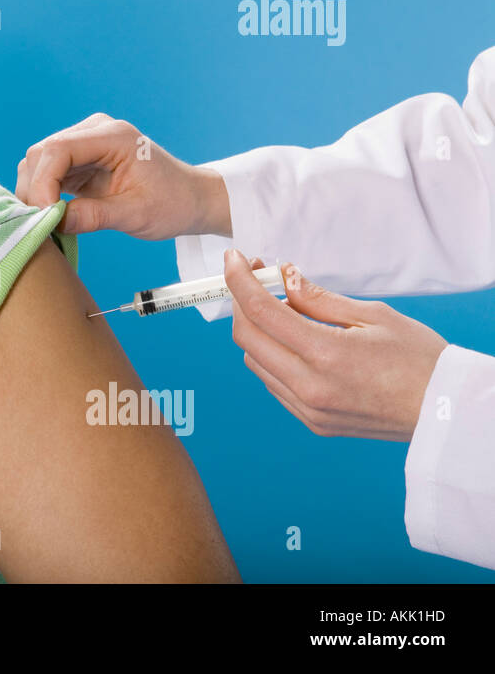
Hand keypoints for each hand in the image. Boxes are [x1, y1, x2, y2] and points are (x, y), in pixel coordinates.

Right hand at [15, 113, 230, 237]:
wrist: (190, 198)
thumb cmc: (172, 203)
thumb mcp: (135, 214)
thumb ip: (93, 216)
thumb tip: (51, 223)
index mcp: (113, 136)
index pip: (58, 149)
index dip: (43, 182)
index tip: (44, 214)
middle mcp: (94, 131)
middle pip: (41, 153)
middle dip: (35, 189)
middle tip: (41, 224)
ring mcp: (85, 143)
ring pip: (38, 162)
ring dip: (35, 191)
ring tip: (45, 221)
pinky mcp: (79, 159)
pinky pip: (48, 171)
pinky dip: (42, 192)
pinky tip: (50, 213)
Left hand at [225, 249, 448, 440]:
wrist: (447, 411)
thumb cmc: (421, 360)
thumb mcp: (374, 316)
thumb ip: (319, 298)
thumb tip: (283, 277)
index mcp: (325, 355)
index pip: (260, 311)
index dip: (238, 279)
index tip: (234, 258)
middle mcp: (309, 387)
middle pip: (246, 337)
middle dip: (242, 301)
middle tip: (257, 277)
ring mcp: (308, 409)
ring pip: (255, 361)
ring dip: (257, 330)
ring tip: (284, 307)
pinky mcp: (313, 422)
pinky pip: (273, 383)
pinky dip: (271, 355)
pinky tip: (293, 339)